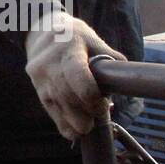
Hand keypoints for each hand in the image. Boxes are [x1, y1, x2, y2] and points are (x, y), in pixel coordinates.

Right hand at [24, 4, 125, 140]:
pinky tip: (74, 132)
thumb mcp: (91, 39)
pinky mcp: (37, 88)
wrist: (39, 31)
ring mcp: (40, 77)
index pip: (77, 75)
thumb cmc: (72, 36)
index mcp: (68, 48)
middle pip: (67, 95)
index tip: (103, 103)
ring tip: (88, 127)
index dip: (91, 95)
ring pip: (58, 105)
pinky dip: (62, 124)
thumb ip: (109, 56)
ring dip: (75, 121)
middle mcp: (50, 63)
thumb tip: (127, 76)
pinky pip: (50, 109)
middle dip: (85, 112)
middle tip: (99, 116)